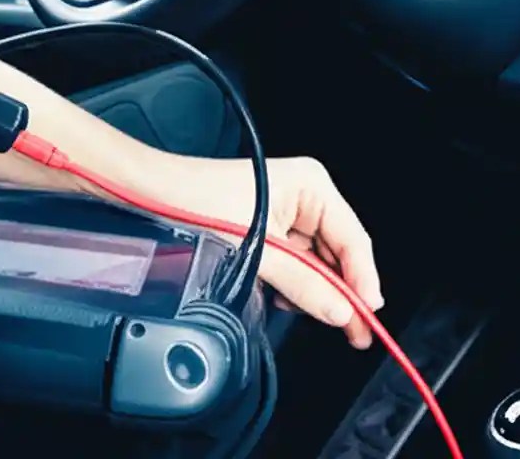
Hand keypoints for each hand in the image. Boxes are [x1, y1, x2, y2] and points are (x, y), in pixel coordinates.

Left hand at [161, 156, 383, 348]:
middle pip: (339, 253)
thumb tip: (339, 312)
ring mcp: (287, 210)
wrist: (152, 195)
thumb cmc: (196, 202)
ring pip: (317, 261)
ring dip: (313, 289)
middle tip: (352, 333)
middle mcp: (305, 194)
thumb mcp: (258, 250)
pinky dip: (293, 283)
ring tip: (304, 310)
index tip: (368, 318)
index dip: (363, 282)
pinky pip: (295, 261)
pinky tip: (282, 297)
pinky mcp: (269, 226)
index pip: (354, 240)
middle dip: (339, 291)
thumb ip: (303, 284)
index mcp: (312, 186)